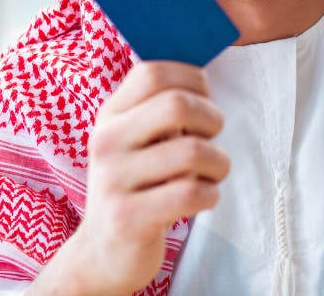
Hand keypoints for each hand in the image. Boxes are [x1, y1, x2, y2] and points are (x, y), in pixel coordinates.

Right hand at [65, 61, 229, 294]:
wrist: (105, 251)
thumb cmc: (140, 182)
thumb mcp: (139, 138)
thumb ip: (162, 105)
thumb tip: (203, 73)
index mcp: (111, 114)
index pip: (153, 73)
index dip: (192, 78)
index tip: (205, 98)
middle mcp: (106, 141)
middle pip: (176, 105)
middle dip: (212, 118)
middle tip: (213, 136)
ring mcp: (112, 180)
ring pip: (192, 152)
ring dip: (219, 162)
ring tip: (212, 173)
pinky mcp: (126, 218)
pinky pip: (190, 193)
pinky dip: (211, 194)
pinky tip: (202, 198)